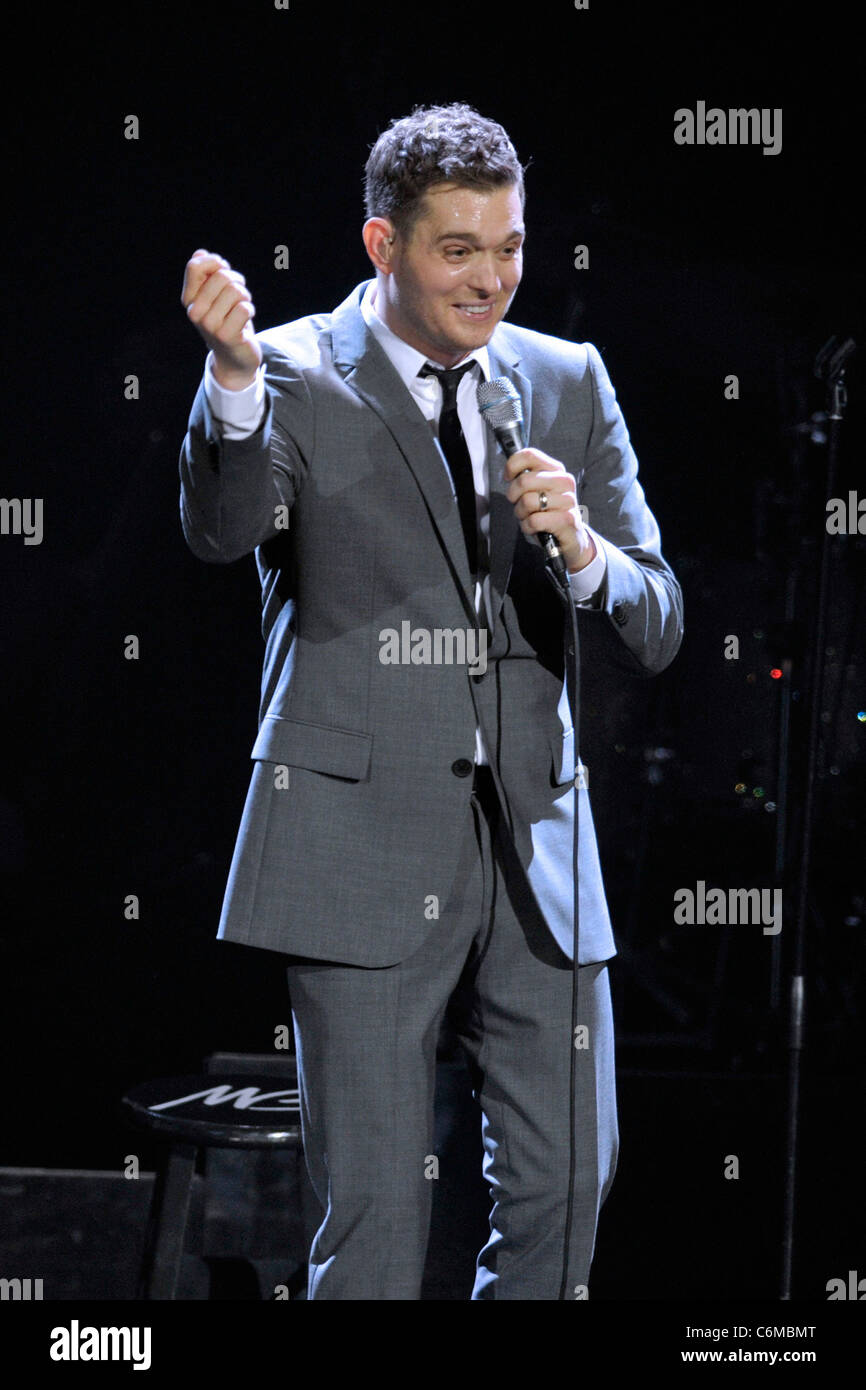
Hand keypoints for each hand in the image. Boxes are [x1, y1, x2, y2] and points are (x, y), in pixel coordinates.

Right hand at [181, 249, 261, 389]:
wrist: (234, 357)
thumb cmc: (226, 320)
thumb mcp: (214, 295)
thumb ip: (207, 274)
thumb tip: (201, 254)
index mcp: (188, 299)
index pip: (195, 265)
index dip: (215, 262)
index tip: (223, 272)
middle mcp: (195, 312)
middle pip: (221, 276)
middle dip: (236, 281)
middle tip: (238, 295)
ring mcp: (209, 325)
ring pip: (235, 291)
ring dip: (245, 296)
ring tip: (241, 308)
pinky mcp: (227, 336)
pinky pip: (244, 308)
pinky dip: (250, 310)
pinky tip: (245, 321)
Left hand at [504, 447, 595, 572]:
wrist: (572, 538)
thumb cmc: (549, 513)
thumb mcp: (537, 491)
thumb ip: (526, 478)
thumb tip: (509, 473)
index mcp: (556, 470)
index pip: (530, 455)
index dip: (512, 466)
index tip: (508, 477)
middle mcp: (564, 481)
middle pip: (524, 480)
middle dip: (513, 496)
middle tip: (519, 504)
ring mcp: (568, 500)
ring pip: (527, 501)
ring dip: (521, 514)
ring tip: (529, 517)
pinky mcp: (567, 519)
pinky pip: (534, 520)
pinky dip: (528, 527)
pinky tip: (534, 528)